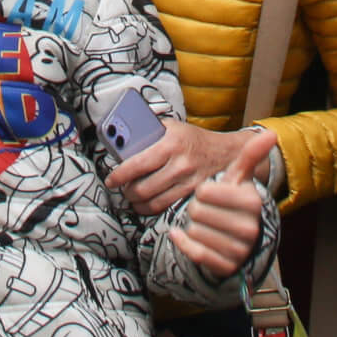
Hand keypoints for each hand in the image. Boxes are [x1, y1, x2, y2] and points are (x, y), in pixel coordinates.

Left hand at [109, 120, 273, 215]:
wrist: (225, 152)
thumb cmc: (193, 139)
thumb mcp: (171, 127)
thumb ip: (148, 131)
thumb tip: (121, 138)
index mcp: (171, 143)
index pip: (137, 164)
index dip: (120, 175)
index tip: (111, 180)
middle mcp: (180, 164)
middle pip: (143, 188)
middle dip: (126, 191)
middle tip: (122, 188)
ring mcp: (188, 182)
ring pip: (153, 202)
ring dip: (137, 203)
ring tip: (132, 197)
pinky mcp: (192, 195)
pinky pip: (166, 207)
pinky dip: (151, 208)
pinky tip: (147, 203)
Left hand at [170, 127, 277, 279]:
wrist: (239, 239)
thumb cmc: (232, 202)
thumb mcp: (239, 178)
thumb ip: (250, 155)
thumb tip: (270, 133)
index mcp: (252, 202)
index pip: (204, 191)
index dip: (201, 191)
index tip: (209, 193)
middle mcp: (249, 228)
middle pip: (196, 212)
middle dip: (196, 209)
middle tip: (205, 210)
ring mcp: (238, 250)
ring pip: (193, 232)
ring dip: (191, 226)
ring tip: (204, 224)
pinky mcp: (225, 267)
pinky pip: (193, 252)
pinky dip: (183, 242)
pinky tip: (185, 235)